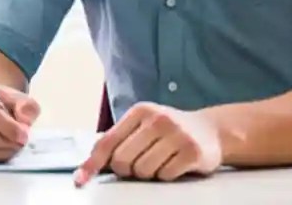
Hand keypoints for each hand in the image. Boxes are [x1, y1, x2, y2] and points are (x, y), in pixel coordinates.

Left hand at [74, 102, 221, 185]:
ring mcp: (177, 134)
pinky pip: (165, 176)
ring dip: (149, 173)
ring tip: (160, 161)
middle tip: (139, 164)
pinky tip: (175, 164)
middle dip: (127, 170)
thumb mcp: (142, 126)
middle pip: (123, 160)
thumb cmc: (169, 131)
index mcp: (139, 111)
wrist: (211, 130)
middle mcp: (157, 119)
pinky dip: (166, 176)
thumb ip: (118, 141)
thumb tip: (88, 166)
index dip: (92, 163)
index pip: (107, 142)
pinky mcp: (192, 152)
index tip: (80, 180)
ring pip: (143, 171)